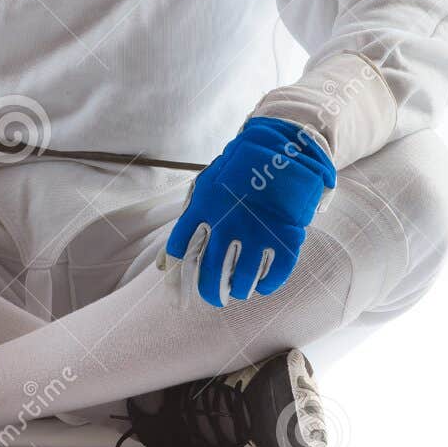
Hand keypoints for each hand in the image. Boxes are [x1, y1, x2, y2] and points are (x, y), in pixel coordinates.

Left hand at [162, 116, 336, 306]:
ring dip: (239, 291)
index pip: (181, 251)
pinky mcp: (284, 236)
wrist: (281, 148)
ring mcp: (257, 230)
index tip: (180, 295)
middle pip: (212, 274)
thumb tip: (162, 266)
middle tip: (214, 298)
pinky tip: (262, 284)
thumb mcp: (204, 189)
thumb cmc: (237, 172)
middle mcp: (228, 222)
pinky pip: (274, 274)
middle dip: (211, 293)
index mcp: (204, 207)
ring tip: (239, 290)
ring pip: (242, 280)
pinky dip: (266, 285)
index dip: (177, 279)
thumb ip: (185, 226)